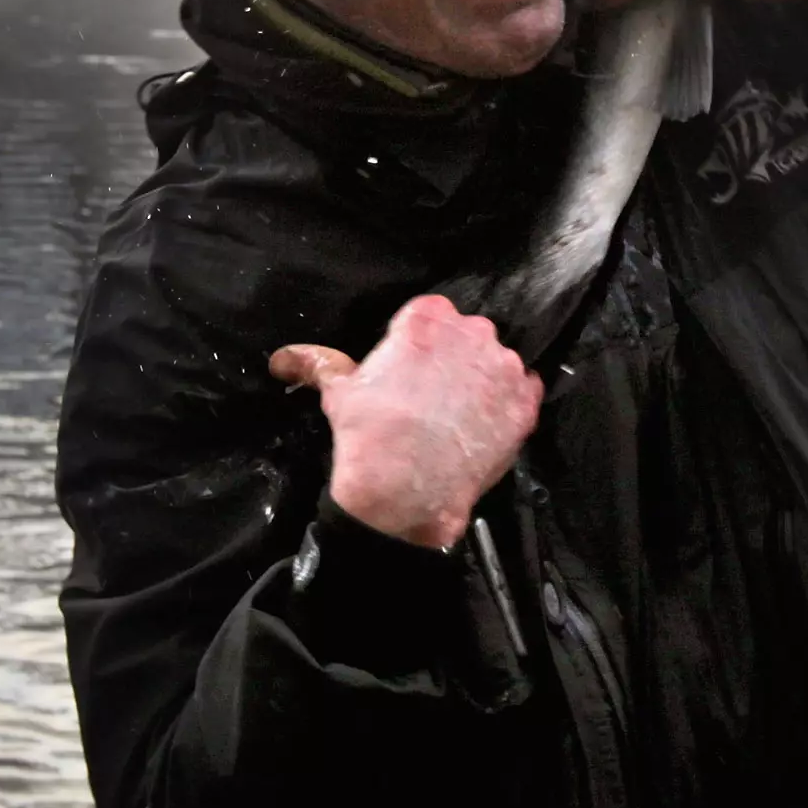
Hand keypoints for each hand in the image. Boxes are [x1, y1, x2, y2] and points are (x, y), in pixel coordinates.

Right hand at [270, 295, 542, 550]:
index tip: (409, 370)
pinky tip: (481, 428)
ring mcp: (504, 366)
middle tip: (431, 397)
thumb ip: (316, 363)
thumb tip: (282, 358)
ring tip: (456, 418)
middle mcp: (472, 332)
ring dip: (481, 382)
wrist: (404, 492)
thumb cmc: (367, 436)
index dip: (419, 345)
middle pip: (467, 336)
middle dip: (452, 360)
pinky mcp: (525, 402)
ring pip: (495, 364)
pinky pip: (522, 393)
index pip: (429, 315)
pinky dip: (506, 406)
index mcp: (427, 318)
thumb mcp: (337, 392)